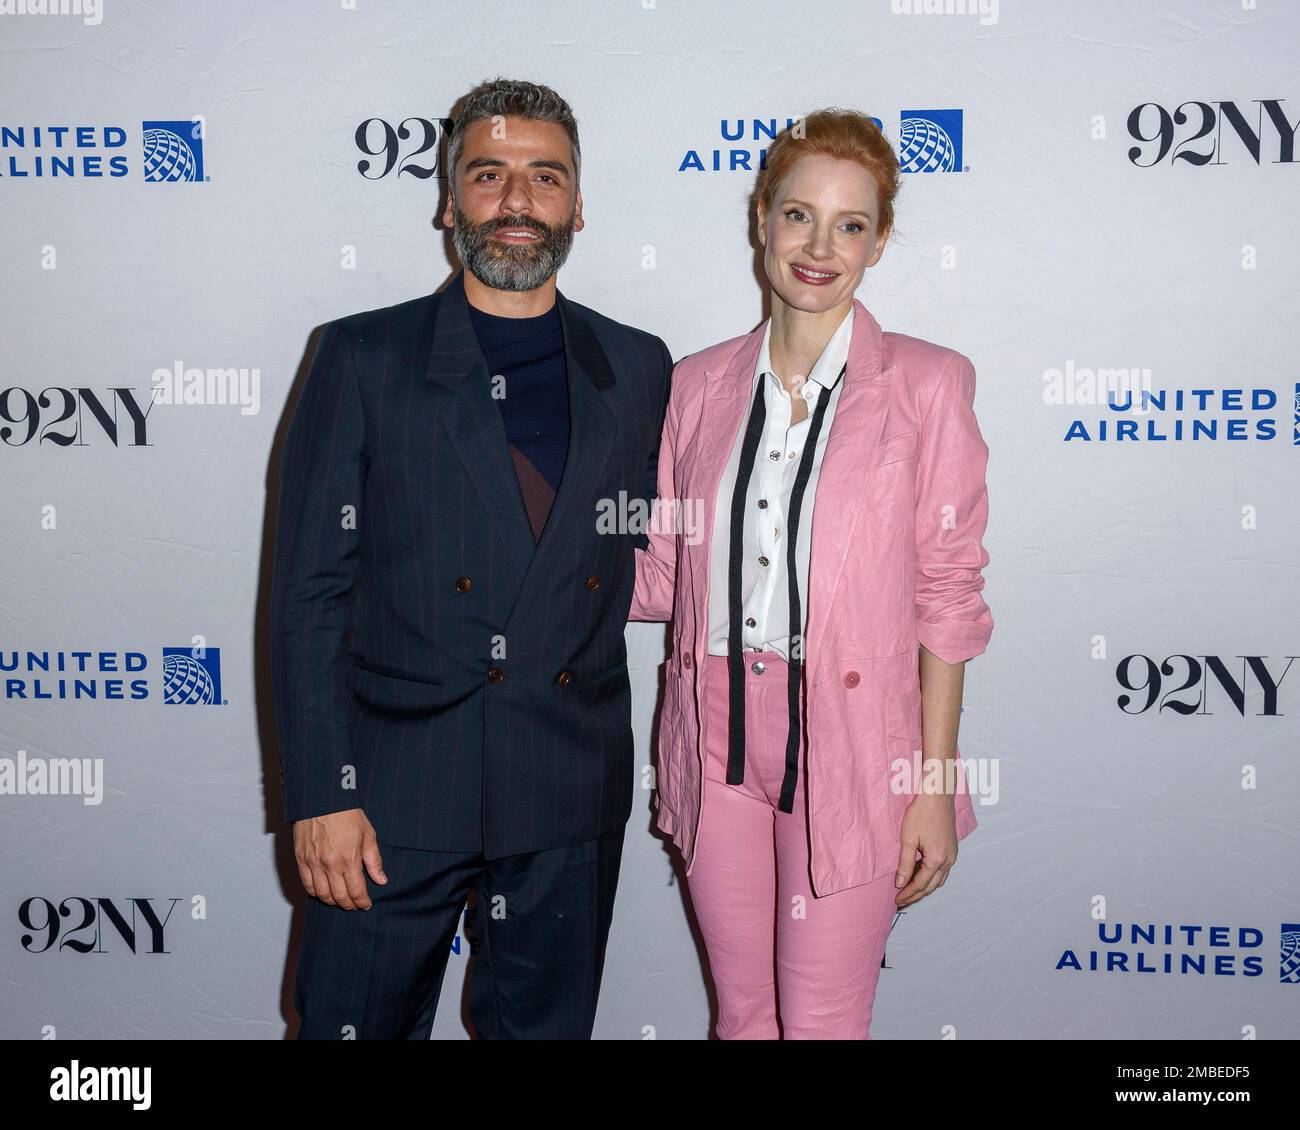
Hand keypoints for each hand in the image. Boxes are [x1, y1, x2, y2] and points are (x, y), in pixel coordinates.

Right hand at [294, 808, 386, 909]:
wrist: (324, 799)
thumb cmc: (347, 814)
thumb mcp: (368, 835)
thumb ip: (374, 860)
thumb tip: (381, 880)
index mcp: (349, 859)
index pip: (356, 891)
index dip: (362, 902)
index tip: (365, 904)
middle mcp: (330, 864)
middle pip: (339, 897)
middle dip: (349, 905)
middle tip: (354, 904)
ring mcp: (313, 863)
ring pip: (322, 894)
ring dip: (332, 901)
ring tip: (340, 899)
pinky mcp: (301, 859)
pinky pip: (307, 885)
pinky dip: (315, 892)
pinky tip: (323, 891)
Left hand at [894, 792, 957, 907]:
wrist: (938, 796)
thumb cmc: (921, 813)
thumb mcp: (908, 839)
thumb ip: (905, 864)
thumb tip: (900, 883)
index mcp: (937, 859)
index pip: (920, 884)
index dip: (907, 894)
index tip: (896, 901)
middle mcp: (948, 860)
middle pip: (931, 886)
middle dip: (916, 895)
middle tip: (901, 901)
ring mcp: (952, 855)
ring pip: (938, 880)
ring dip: (924, 888)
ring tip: (909, 892)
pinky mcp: (952, 850)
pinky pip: (942, 871)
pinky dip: (931, 878)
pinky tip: (920, 876)